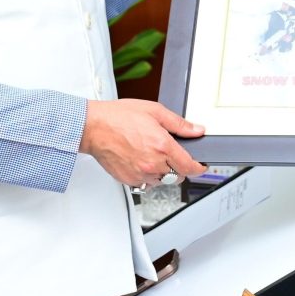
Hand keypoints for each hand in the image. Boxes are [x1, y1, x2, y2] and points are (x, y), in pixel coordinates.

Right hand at [80, 98, 206, 185]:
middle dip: (179, 167)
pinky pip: (145, 184)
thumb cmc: (119, 117)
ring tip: (152, 155)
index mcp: (162, 146)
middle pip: (177, 176)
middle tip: (172, 154)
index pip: (190, 167)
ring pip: (162, 181)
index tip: (201, 166)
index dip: (199, 167)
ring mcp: (140, 174)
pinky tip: (141, 161)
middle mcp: (153, 164)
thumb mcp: (155, 112)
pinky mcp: (128, 180)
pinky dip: (147, 176)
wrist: (93, 127)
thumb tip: (197, 130)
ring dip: (163, 172)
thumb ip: (179, 124)